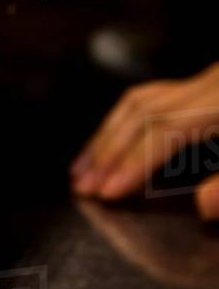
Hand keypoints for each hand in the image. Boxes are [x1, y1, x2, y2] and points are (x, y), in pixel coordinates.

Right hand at [71, 63, 218, 218]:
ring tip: (82, 166)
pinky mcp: (205, 87)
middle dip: (108, 151)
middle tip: (82, 184)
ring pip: (140, 100)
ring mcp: (205, 82)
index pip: (164, 130)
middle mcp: (208, 86)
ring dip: (107, 134)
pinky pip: (151, 95)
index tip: (107, 192)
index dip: (133, 162)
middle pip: (143, 114)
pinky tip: (111, 137)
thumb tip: (202, 206)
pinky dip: (125, 118)